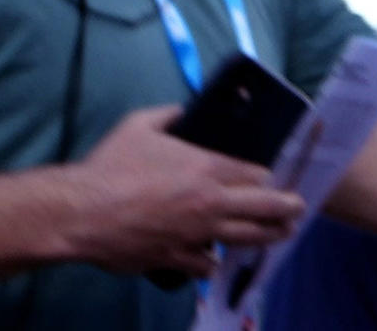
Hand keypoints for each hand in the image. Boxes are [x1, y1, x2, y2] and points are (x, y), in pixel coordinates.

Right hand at [64, 107, 305, 277]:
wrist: (77, 213)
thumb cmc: (109, 166)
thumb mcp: (140, 124)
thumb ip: (170, 114)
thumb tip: (183, 110)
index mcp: (208, 168)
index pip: (258, 174)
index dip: (270, 177)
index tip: (275, 178)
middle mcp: (210, 203)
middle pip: (265, 207)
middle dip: (287, 208)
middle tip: (298, 209)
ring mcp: (194, 234)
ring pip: (244, 238)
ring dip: (266, 236)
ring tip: (280, 235)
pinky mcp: (173, 258)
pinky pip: (204, 265)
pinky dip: (212, 263)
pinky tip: (216, 262)